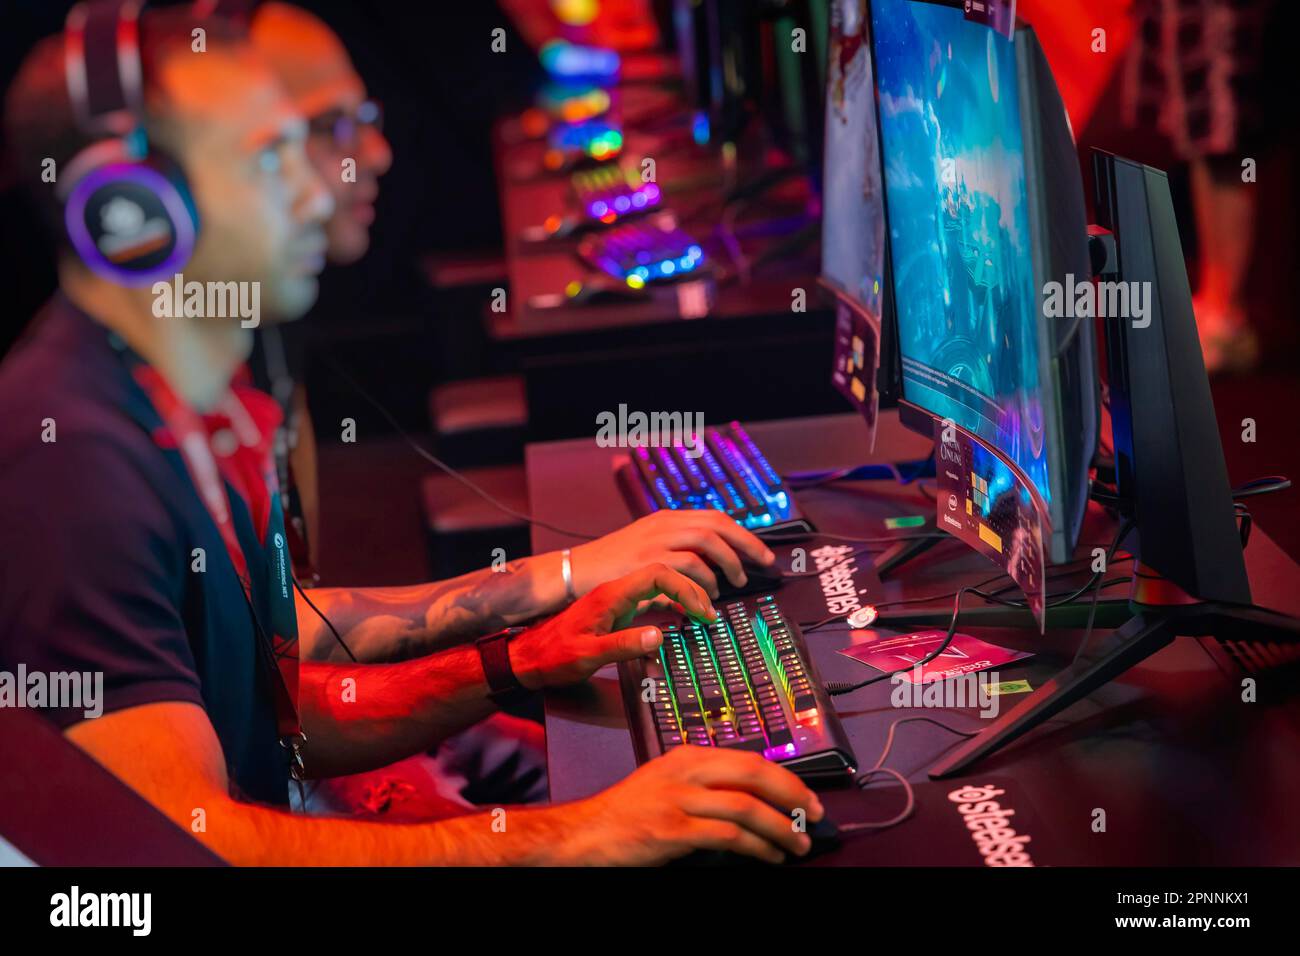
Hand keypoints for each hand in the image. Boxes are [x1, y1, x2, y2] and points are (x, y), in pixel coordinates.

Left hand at [508, 563, 715, 688]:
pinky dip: (672, 602)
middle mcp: (616, 590)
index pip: (658, 574)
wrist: (528, 655)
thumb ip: (623, 645)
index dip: (685, 588)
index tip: (702, 610)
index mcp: (611, 594)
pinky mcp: (617, 609)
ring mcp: (617, 598)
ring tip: (704, 612)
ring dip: (684, 593)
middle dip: (692, 589)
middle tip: (710, 614)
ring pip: (660, 583)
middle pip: (664, 575)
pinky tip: (683, 614)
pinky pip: (652, 596)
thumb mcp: (588, 655)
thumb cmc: (553, 655)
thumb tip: (658, 637)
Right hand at [547, 747, 823, 865]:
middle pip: (754, 774)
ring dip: (780, 828)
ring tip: (796, 845)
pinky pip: (727, 836)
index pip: (748, 758)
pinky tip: (768, 857)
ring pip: (746, 807)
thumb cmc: (626, 811)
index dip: (785, 777)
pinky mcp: (672, 830)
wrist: (585, 832)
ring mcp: (678, 800)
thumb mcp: (666, 782)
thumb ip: (703, 782)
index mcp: (686, 756)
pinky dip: (756, 848)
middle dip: (792, 795)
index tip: (807, 794)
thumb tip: (752, 798)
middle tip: (814, 814)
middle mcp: (685, 771)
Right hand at [569, 510, 775, 599]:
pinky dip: (703, 582)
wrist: (576, 571)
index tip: (761, 553)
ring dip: (726, 563)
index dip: (743, 534)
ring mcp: (656, 539)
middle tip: (763, 564)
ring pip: (706, 541)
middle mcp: (664, 524)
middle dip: (746, 544)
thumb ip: (677, 562)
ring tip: (733, 584)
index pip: (714, 518)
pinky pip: (687, 566)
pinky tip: (706, 597)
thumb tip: (707, 581)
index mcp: (666, 520)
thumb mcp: (647, 556)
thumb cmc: (611, 569)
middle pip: (717, 524)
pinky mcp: (647, 559)